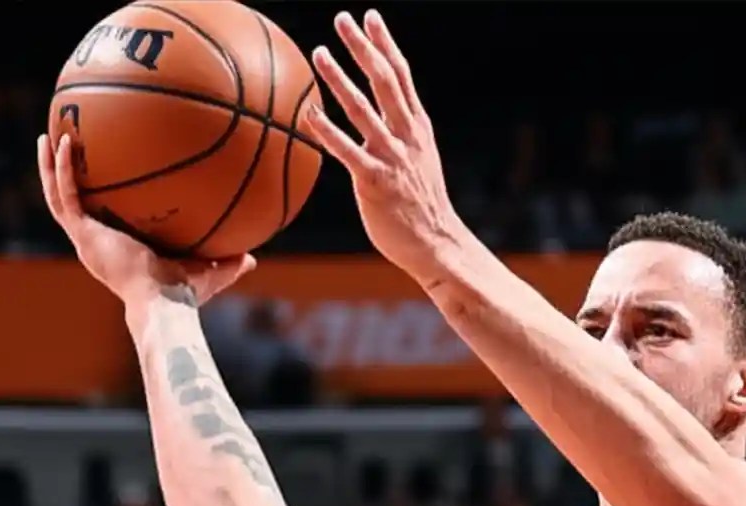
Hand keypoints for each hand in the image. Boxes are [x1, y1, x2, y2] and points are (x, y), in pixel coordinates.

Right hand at [37, 134, 254, 308]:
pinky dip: (62, 168)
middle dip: (64, 174)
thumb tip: (252, 257)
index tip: (102, 175)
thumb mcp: (209, 271)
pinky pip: (66, 194)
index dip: (98, 198)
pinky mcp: (84, 234)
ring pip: (57, 194)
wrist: (164, 302)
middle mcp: (97, 243)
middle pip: (71, 202)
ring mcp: (86, 238)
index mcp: (117, 250)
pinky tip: (63, 141)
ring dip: (51, 165)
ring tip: (49, 135)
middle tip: (64, 143)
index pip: (103, 219)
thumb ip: (228, 262)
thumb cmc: (183, 294)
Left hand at [303, 11, 466, 279]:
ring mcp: (392, 158)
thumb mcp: (418, 160)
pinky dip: (328, 129)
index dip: (385, 44)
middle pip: (385, 81)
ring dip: (340, 78)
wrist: (437, 243)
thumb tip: (371, 119)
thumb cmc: (421, 205)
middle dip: (364, 47)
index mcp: (417, 128)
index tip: (370, 17)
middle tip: (343, 19)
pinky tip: (309, 112)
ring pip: (364, 109)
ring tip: (320, 52)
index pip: (401, 75)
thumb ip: (398, 136)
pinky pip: (348, 150)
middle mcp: (407, 136)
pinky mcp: (375, 182)